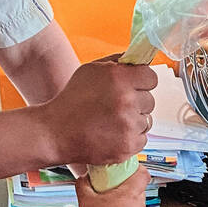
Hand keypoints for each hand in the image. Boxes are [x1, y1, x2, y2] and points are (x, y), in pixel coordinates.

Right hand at [40, 56, 156, 169]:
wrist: (56, 132)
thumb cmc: (73, 100)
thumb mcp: (91, 70)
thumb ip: (117, 62)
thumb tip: (138, 60)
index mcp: (119, 78)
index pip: (151, 77)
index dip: (142, 82)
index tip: (133, 87)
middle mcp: (126, 100)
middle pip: (150, 100)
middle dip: (137, 102)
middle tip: (116, 107)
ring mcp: (128, 125)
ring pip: (147, 121)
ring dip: (134, 121)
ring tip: (111, 122)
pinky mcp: (128, 145)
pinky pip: (142, 139)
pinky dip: (130, 138)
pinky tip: (112, 135)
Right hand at [75, 164, 150, 206]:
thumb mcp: (85, 199)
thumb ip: (84, 182)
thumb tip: (86, 176)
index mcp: (131, 193)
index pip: (144, 172)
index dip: (136, 167)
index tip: (124, 168)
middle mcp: (140, 203)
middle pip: (139, 185)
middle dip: (127, 182)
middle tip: (113, 183)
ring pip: (137, 199)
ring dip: (127, 196)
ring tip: (111, 200)